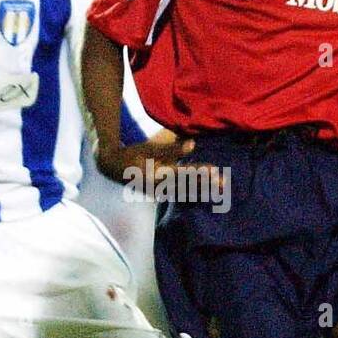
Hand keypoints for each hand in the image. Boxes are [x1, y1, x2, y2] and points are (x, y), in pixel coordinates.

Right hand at [96, 129, 224, 192]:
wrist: (113, 168)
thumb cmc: (132, 154)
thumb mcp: (149, 148)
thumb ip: (171, 148)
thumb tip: (193, 144)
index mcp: (159, 175)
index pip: (184, 174)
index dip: (200, 172)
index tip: (214, 171)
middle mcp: (162, 187)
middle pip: (189, 186)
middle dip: (207, 184)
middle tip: (224, 183)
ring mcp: (161, 192)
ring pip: (187, 191)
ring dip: (204, 189)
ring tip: (221, 187)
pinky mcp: (161, 192)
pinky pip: (181, 193)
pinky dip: (194, 191)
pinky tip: (206, 190)